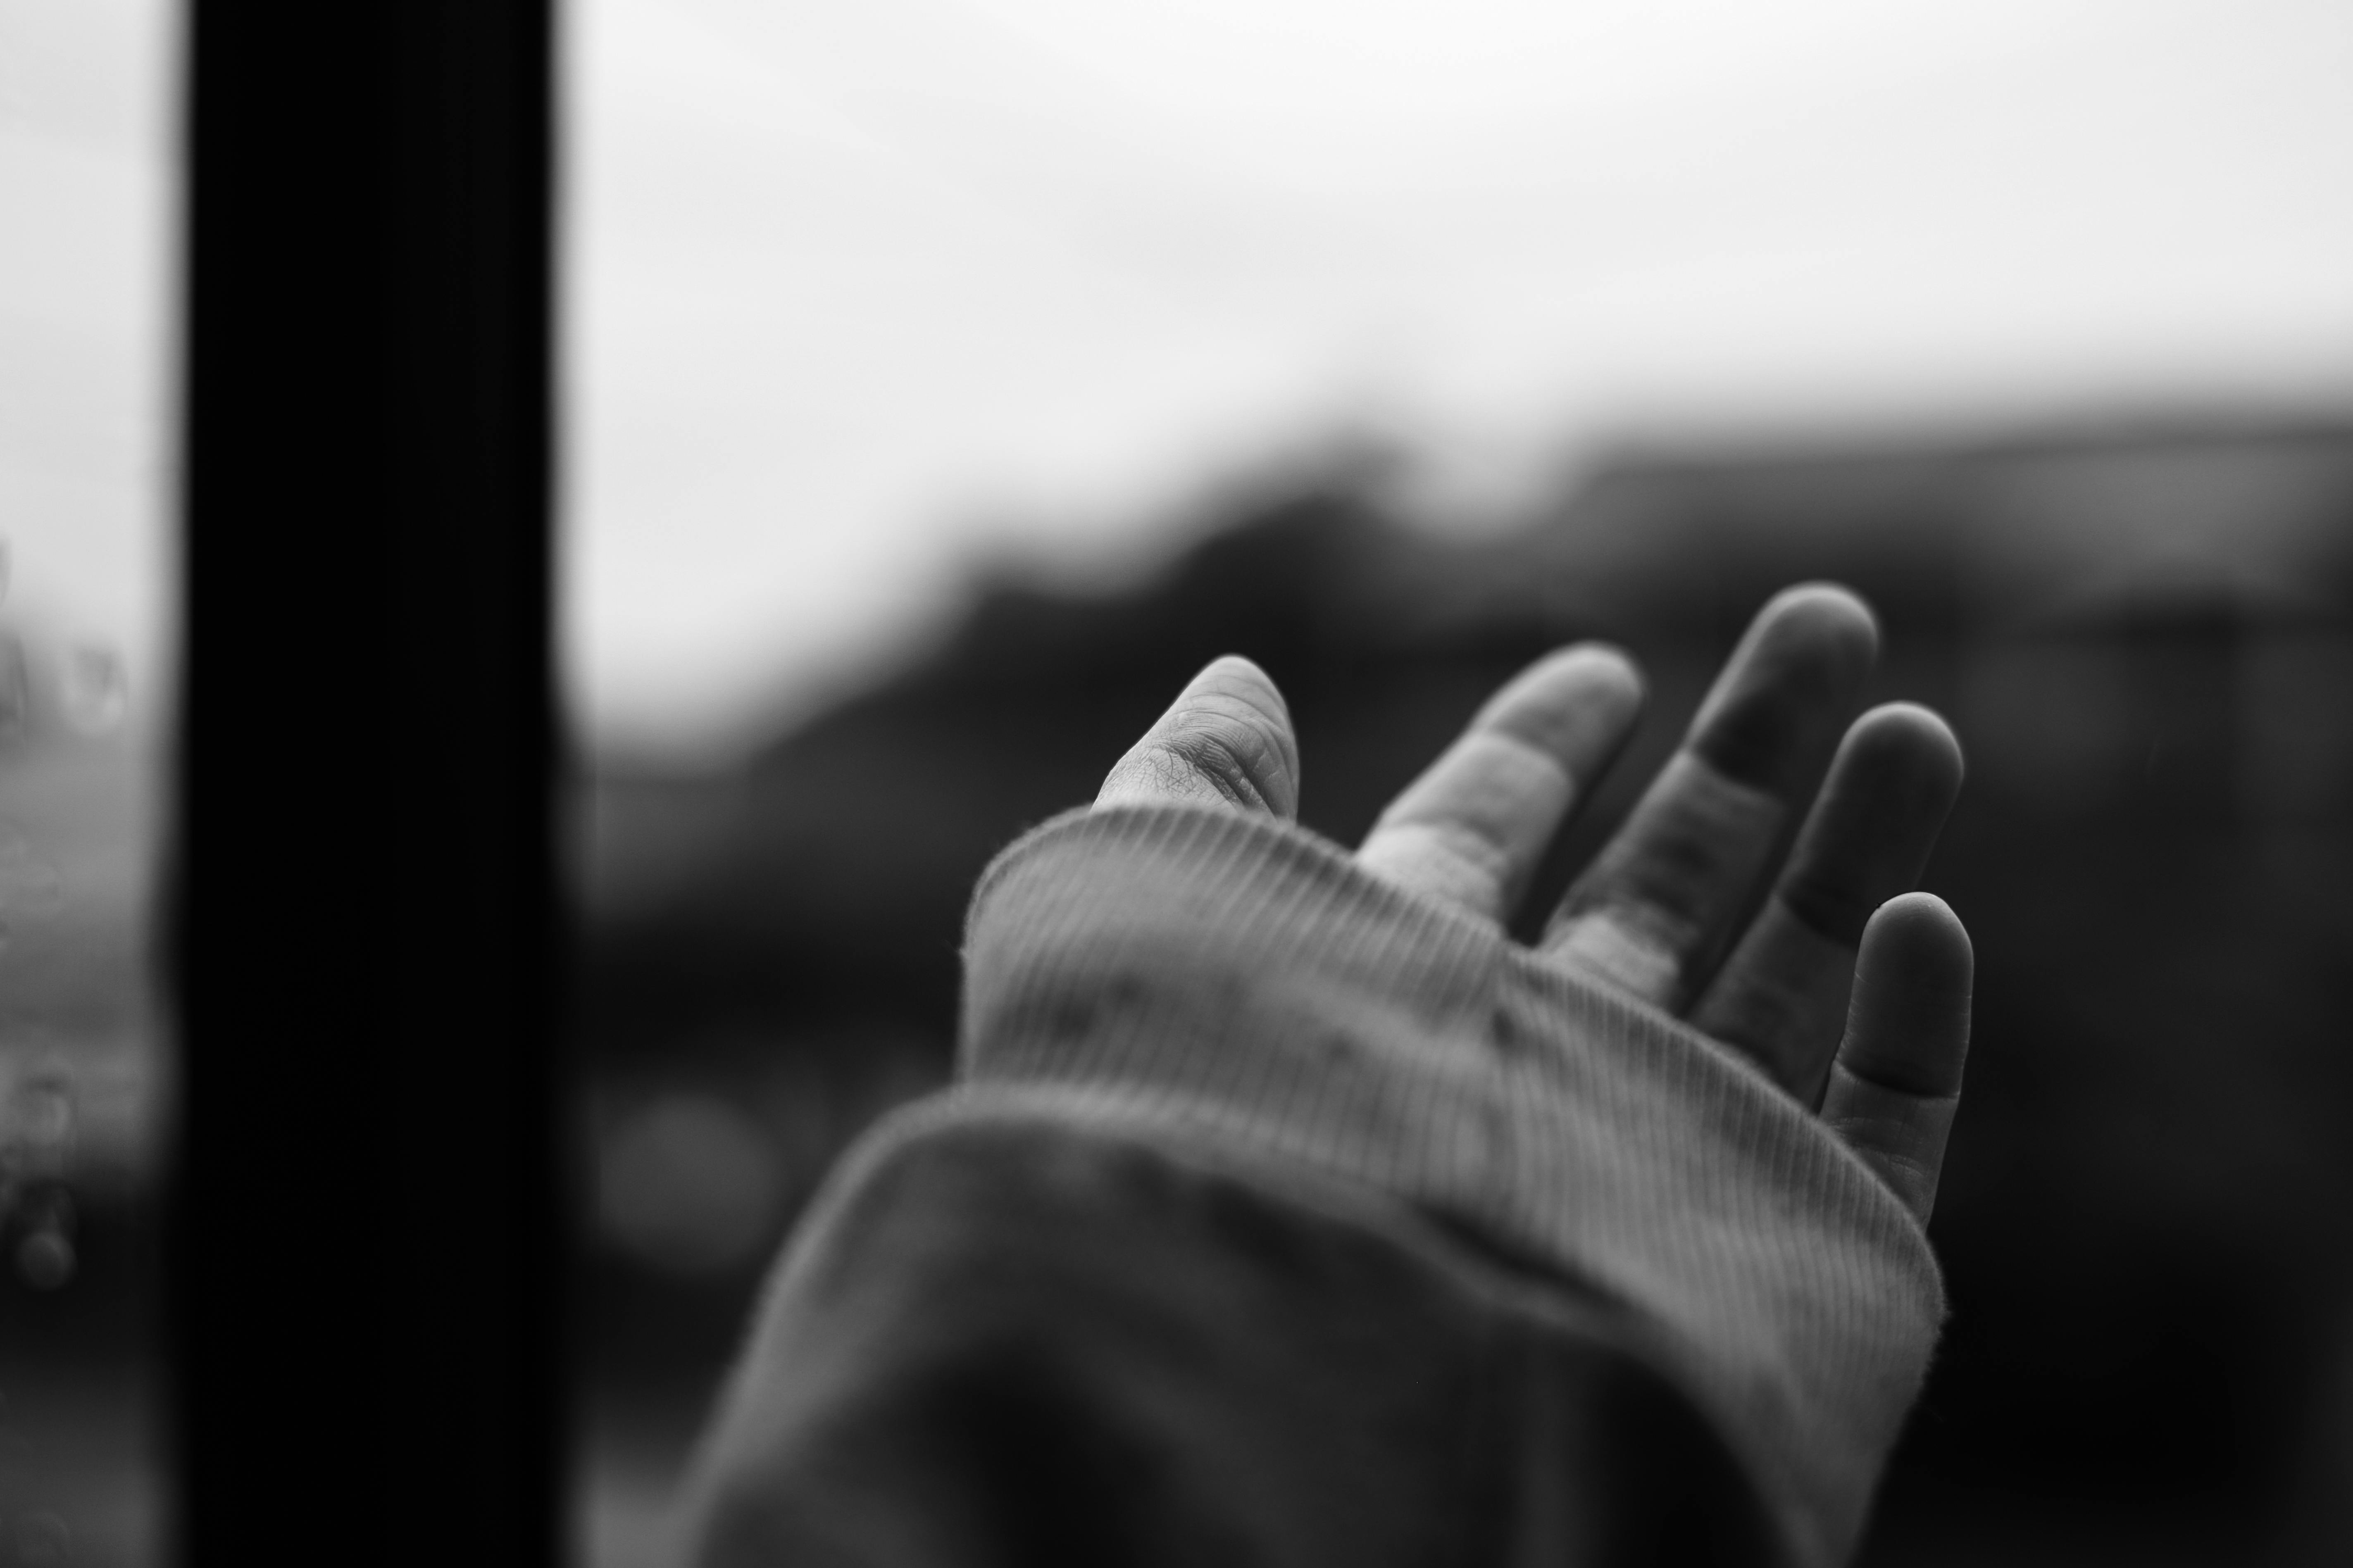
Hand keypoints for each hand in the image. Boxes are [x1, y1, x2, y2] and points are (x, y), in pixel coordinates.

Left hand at [1095, 584, 1970, 1220]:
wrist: (1334, 1389)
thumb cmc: (1220, 1134)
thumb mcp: (1151, 918)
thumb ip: (1190, 795)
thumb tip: (1235, 677)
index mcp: (1386, 996)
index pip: (1477, 843)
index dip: (1539, 747)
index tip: (1604, 668)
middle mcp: (1524, 1080)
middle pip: (1657, 892)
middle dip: (1744, 758)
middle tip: (1829, 618)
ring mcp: (1655, 1169)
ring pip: (1783, 990)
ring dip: (1852, 856)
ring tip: (1916, 728)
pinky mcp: (1778, 1266)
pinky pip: (1869, 1143)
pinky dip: (1911, 1035)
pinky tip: (1925, 922)